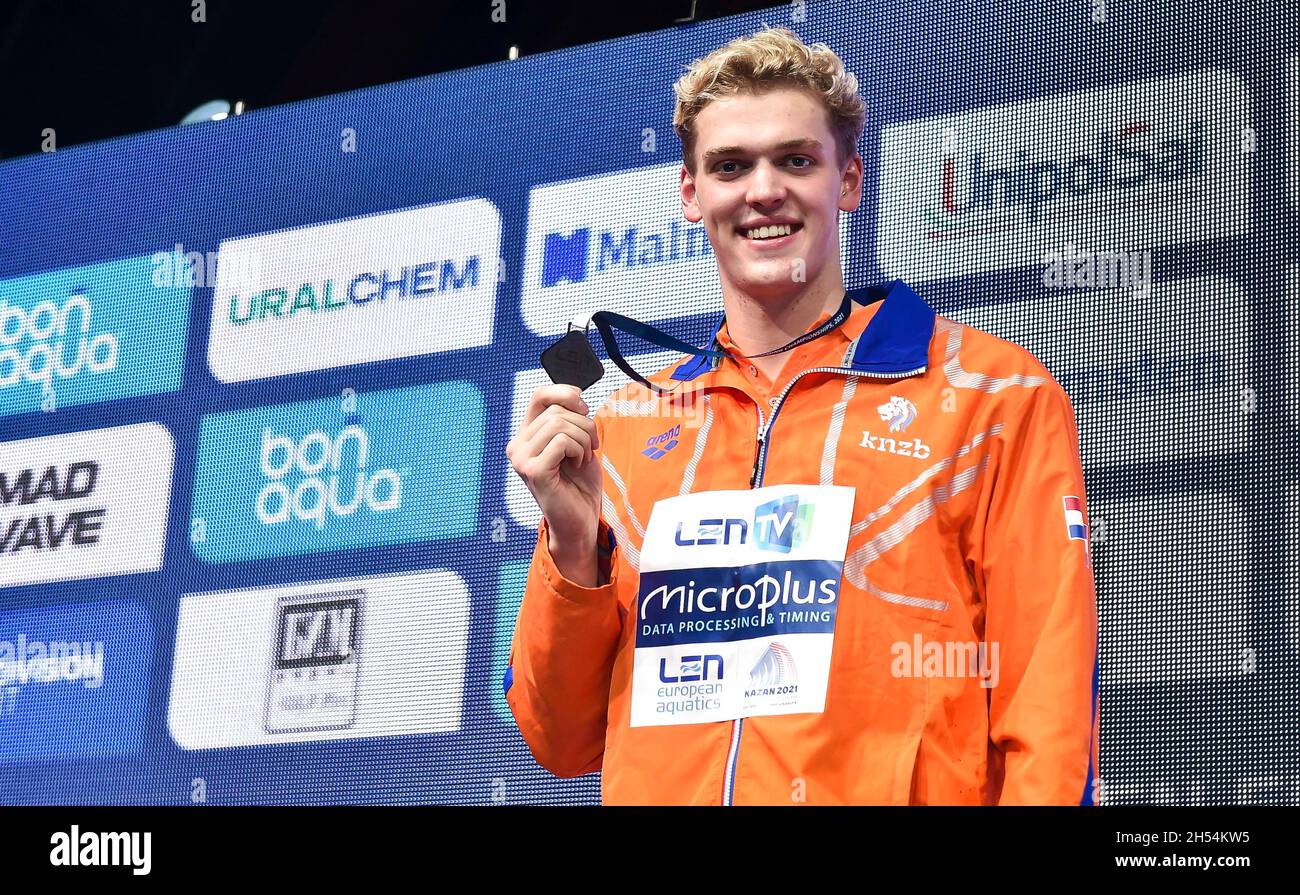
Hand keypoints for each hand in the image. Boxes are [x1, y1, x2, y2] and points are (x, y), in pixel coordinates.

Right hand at [506, 384, 603, 580]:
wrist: (581, 520)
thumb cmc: (579, 483)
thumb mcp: (577, 442)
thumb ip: (569, 417)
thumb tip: (574, 392)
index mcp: (526, 436)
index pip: (540, 396)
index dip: (565, 393)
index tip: (584, 409)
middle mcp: (517, 446)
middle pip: (557, 410)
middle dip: (584, 425)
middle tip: (590, 447)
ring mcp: (521, 459)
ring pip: (560, 424)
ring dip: (584, 439)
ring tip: (583, 457)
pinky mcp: (533, 471)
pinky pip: (562, 441)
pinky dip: (579, 450)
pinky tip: (577, 465)